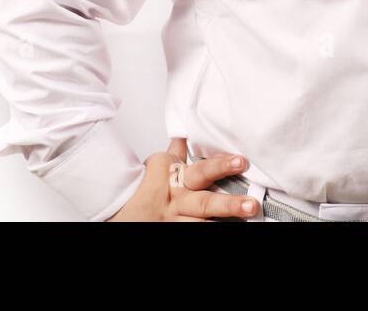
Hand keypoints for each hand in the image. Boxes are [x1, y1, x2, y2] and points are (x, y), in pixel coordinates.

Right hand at [105, 137, 261, 221]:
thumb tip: (184, 135)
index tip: (241, 162)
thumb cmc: (140, 185)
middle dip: (228, 204)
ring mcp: (173, 220)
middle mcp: (176, 201)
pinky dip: (207, 231)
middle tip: (251, 204)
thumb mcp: (157, 165)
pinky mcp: (171, 231)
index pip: (201, 170)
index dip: (221, 165)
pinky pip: (191, 233)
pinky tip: (225, 229)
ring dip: (222, 222)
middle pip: (204, 202)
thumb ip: (176, 153)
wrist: (116, 208)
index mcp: (175, 178)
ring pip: (200, 224)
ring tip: (244, 219)